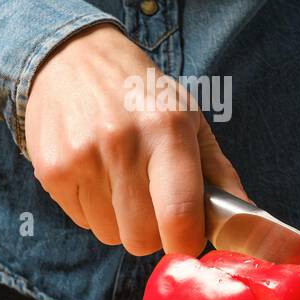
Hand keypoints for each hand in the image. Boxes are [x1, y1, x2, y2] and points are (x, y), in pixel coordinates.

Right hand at [25, 24, 246, 255]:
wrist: (71, 58)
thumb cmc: (141, 95)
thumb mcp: (190, 118)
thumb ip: (220, 173)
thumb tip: (247, 225)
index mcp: (168, 128)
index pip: (179, 215)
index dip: (187, 242)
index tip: (188, 237)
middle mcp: (123, 142)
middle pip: (141, 238)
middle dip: (152, 232)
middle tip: (152, 202)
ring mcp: (82, 157)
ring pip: (110, 235)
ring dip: (120, 221)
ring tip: (119, 180)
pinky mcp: (51, 170)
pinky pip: (82, 223)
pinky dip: (93, 209)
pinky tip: (94, 173)